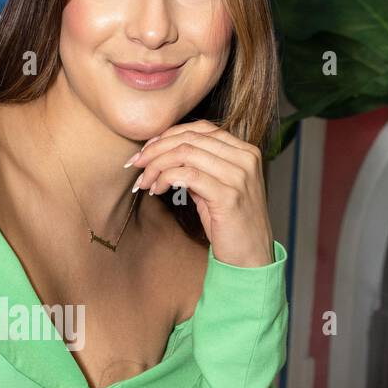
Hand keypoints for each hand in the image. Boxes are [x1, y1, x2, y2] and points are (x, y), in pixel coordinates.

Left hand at [126, 120, 273, 266]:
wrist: (251, 258)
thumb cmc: (231, 225)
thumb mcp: (215, 188)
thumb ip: (199, 167)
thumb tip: (163, 154)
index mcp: (245, 151)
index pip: (201, 129)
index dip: (169, 135)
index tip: (146, 150)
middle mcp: (245, 158)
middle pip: (190, 139)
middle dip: (156, 150)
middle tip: (136, 164)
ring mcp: (239, 176)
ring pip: (185, 154)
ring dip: (156, 166)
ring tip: (144, 182)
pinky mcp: (228, 196)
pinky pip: (187, 176)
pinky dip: (165, 179)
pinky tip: (157, 190)